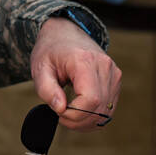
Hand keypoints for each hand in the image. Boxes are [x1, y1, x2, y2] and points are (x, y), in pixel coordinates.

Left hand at [30, 16, 121, 130]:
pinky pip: (108, 108)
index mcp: (85, 60)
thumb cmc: (51, 50)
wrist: (64, 33)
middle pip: (98, 108)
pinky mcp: (116, 79)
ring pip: (105, 111)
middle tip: (60, 113)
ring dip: (86, 120)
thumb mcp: (40, 68)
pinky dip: (94, 115)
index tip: (57, 110)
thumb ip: (47, 90)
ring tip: (68, 111)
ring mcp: (113, 73)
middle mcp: (104, 66)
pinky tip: (79, 110)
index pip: (89, 100)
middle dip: (77, 120)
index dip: (73, 114)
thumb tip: (61, 108)